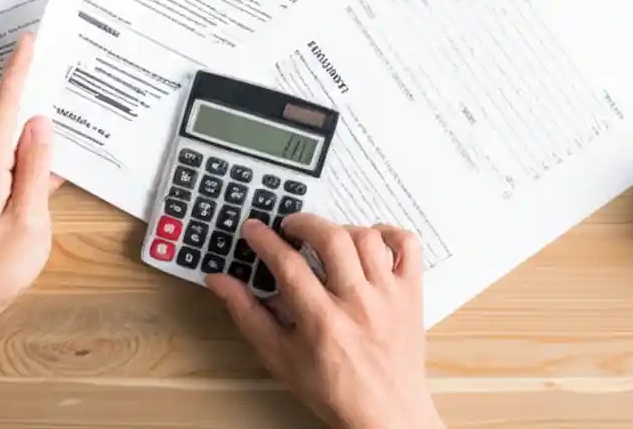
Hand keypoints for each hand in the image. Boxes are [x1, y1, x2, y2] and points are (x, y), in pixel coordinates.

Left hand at [0, 33, 63, 371]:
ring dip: (23, 102)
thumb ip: (35, 168)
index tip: (28, 40)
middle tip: (43, 47)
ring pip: (1, 125)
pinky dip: (24, 133)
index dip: (17, 71)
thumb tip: (41, 123)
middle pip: (0, 108)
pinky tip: (46, 136)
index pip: (4, 106)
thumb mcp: (28, 218)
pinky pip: (5, 146)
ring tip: (49, 78)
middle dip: (19, 76)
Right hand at [207, 216, 442, 428]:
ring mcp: (389, 295)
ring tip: (326, 239)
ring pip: (367, 238)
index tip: (254, 229)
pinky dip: (389, 232)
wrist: (384, 414)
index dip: (265, 240)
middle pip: (331, 239)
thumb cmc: (332, 389)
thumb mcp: (279, 356)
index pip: (288, 265)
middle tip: (289, 227)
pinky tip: (370, 241)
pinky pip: (408, 245)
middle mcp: (358, 303)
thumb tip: (220, 281)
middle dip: (304, 223)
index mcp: (322, 322)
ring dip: (341, 229)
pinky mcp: (411, 293)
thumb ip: (248, 314)